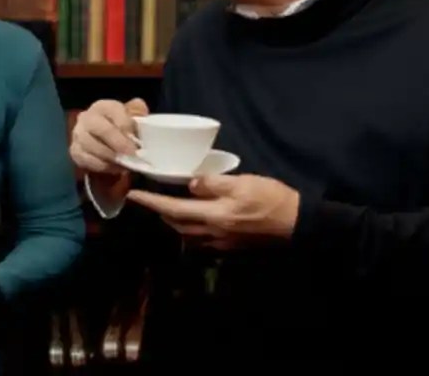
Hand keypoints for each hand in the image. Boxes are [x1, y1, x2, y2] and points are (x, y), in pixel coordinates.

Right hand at [69, 98, 148, 202]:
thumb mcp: (131, 116)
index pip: (114, 111)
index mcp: (103, 106)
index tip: (137, 137)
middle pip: (102, 129)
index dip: (126, 124)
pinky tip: (115, 167)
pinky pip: (88, 160)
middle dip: (119, 143)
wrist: (103, 141)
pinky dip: (103, 166)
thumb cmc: (120, 127)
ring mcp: (78, 135)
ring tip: (125, 162)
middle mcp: (87, 117)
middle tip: (132, 153)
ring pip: (93, 146)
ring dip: (111, 156)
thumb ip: (137, 112)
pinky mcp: (75, 151)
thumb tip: (141, 112)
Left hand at [126, 174, 300, 250]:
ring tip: (166, 207)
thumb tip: (190, 185)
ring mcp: (220, 242)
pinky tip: (192, 220)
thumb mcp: (242, 183)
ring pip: (186, 234)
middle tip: (148, 197)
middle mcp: (212, 233)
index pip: (172, 209)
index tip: (133, 195)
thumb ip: (213, 184)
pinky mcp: (229, 245)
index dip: (151, 202)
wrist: (296, 223)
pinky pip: (200, 240)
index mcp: (213, 215)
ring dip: (173, 221)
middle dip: (159, 212)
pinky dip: (189, 229)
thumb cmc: (271, 198)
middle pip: (176, 224)